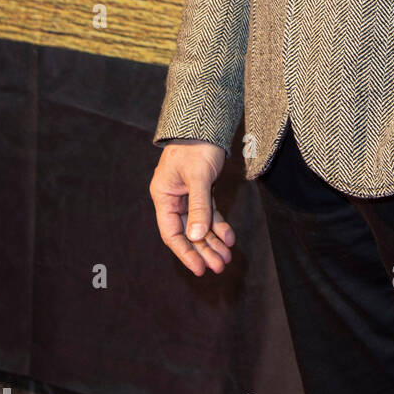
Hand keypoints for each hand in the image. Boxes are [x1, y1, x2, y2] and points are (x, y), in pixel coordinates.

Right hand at [149, 139, 233, 275]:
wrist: (206, 124)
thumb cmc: (196, 147)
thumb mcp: (198, 176)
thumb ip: (198, 206)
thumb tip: (196, 236)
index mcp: (164, 196)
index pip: (172, 233)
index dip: (185, 252)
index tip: (200, 268)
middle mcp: (174, 199)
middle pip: (188, 233)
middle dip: (204, 250)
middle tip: (220, 266)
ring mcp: (188, 196)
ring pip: (200, 226)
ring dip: (213, 242)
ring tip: (227, 258)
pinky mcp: (202, 191)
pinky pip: (210, 215)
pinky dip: (219, 226)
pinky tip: (230, 238)